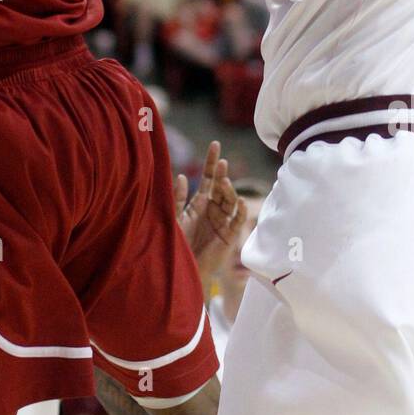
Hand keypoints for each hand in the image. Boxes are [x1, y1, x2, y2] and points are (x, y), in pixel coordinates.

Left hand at [175, 140, 245, 288]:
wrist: (182, 269)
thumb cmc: (175, 244)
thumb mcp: (173, 218)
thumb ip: (177, 199)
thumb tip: (181, 176)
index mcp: (199, 203)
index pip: (208, 178)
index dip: (211, 162)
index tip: (215, 145)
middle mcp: (212, 209)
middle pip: (220, 187)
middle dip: (222, 174)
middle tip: (221, 162)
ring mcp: (222, 222)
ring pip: (229, 200)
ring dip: (228, 190)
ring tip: (223, 182)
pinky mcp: (229, 236)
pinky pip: (237, 221)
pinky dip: (240, 211)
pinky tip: (239, 201)